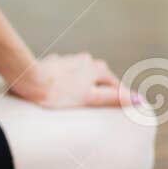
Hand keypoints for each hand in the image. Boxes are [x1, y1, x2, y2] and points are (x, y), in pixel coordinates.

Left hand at [8, 52, 139, 109]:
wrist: (28, 80)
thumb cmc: (59, 92)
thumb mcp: (90, 98)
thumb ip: (115, 98)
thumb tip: (140, 99)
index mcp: (96, 67)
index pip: (114, 85)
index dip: (118, 97)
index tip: (121, 109)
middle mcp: (84, 60)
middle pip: (98, 79)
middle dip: (100, 91)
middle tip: (99, 108)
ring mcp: (67, 60)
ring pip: (81, 76)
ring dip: (83, 87)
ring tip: (79, 103)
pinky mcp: (52, 64)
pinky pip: (65, 76)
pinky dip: (67, 84)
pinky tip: (60, 94)